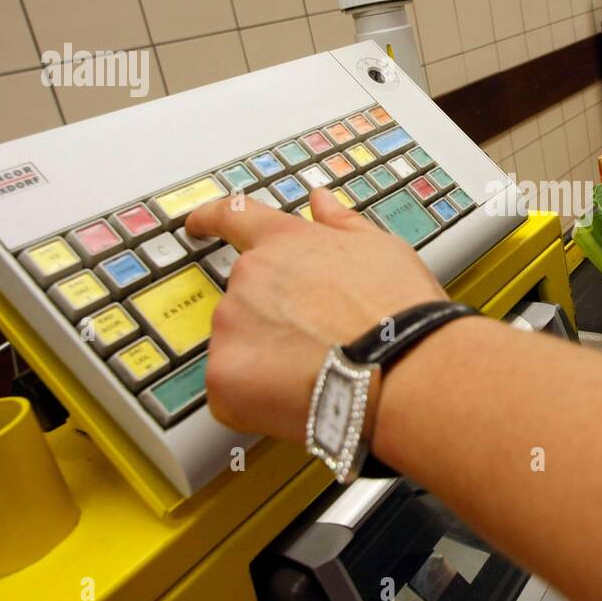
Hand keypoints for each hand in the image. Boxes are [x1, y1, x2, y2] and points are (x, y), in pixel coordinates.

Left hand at [186, 188, 447, 441]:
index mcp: (285, 242)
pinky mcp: (224, 375)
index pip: (233, 217)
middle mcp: (250, 276)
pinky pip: (231, 390)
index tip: (197, 224)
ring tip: (316, 373)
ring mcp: (232, 325)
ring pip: (239, 346)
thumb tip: (320, 201)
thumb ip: (341, 223)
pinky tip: (297, 399)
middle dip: (270, 321)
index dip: (211, 219)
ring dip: (266, 360)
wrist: (404, 370)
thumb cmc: (400, 313)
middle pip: (244, 299)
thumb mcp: (381, 250)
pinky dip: (257, 399)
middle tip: (315, 345)